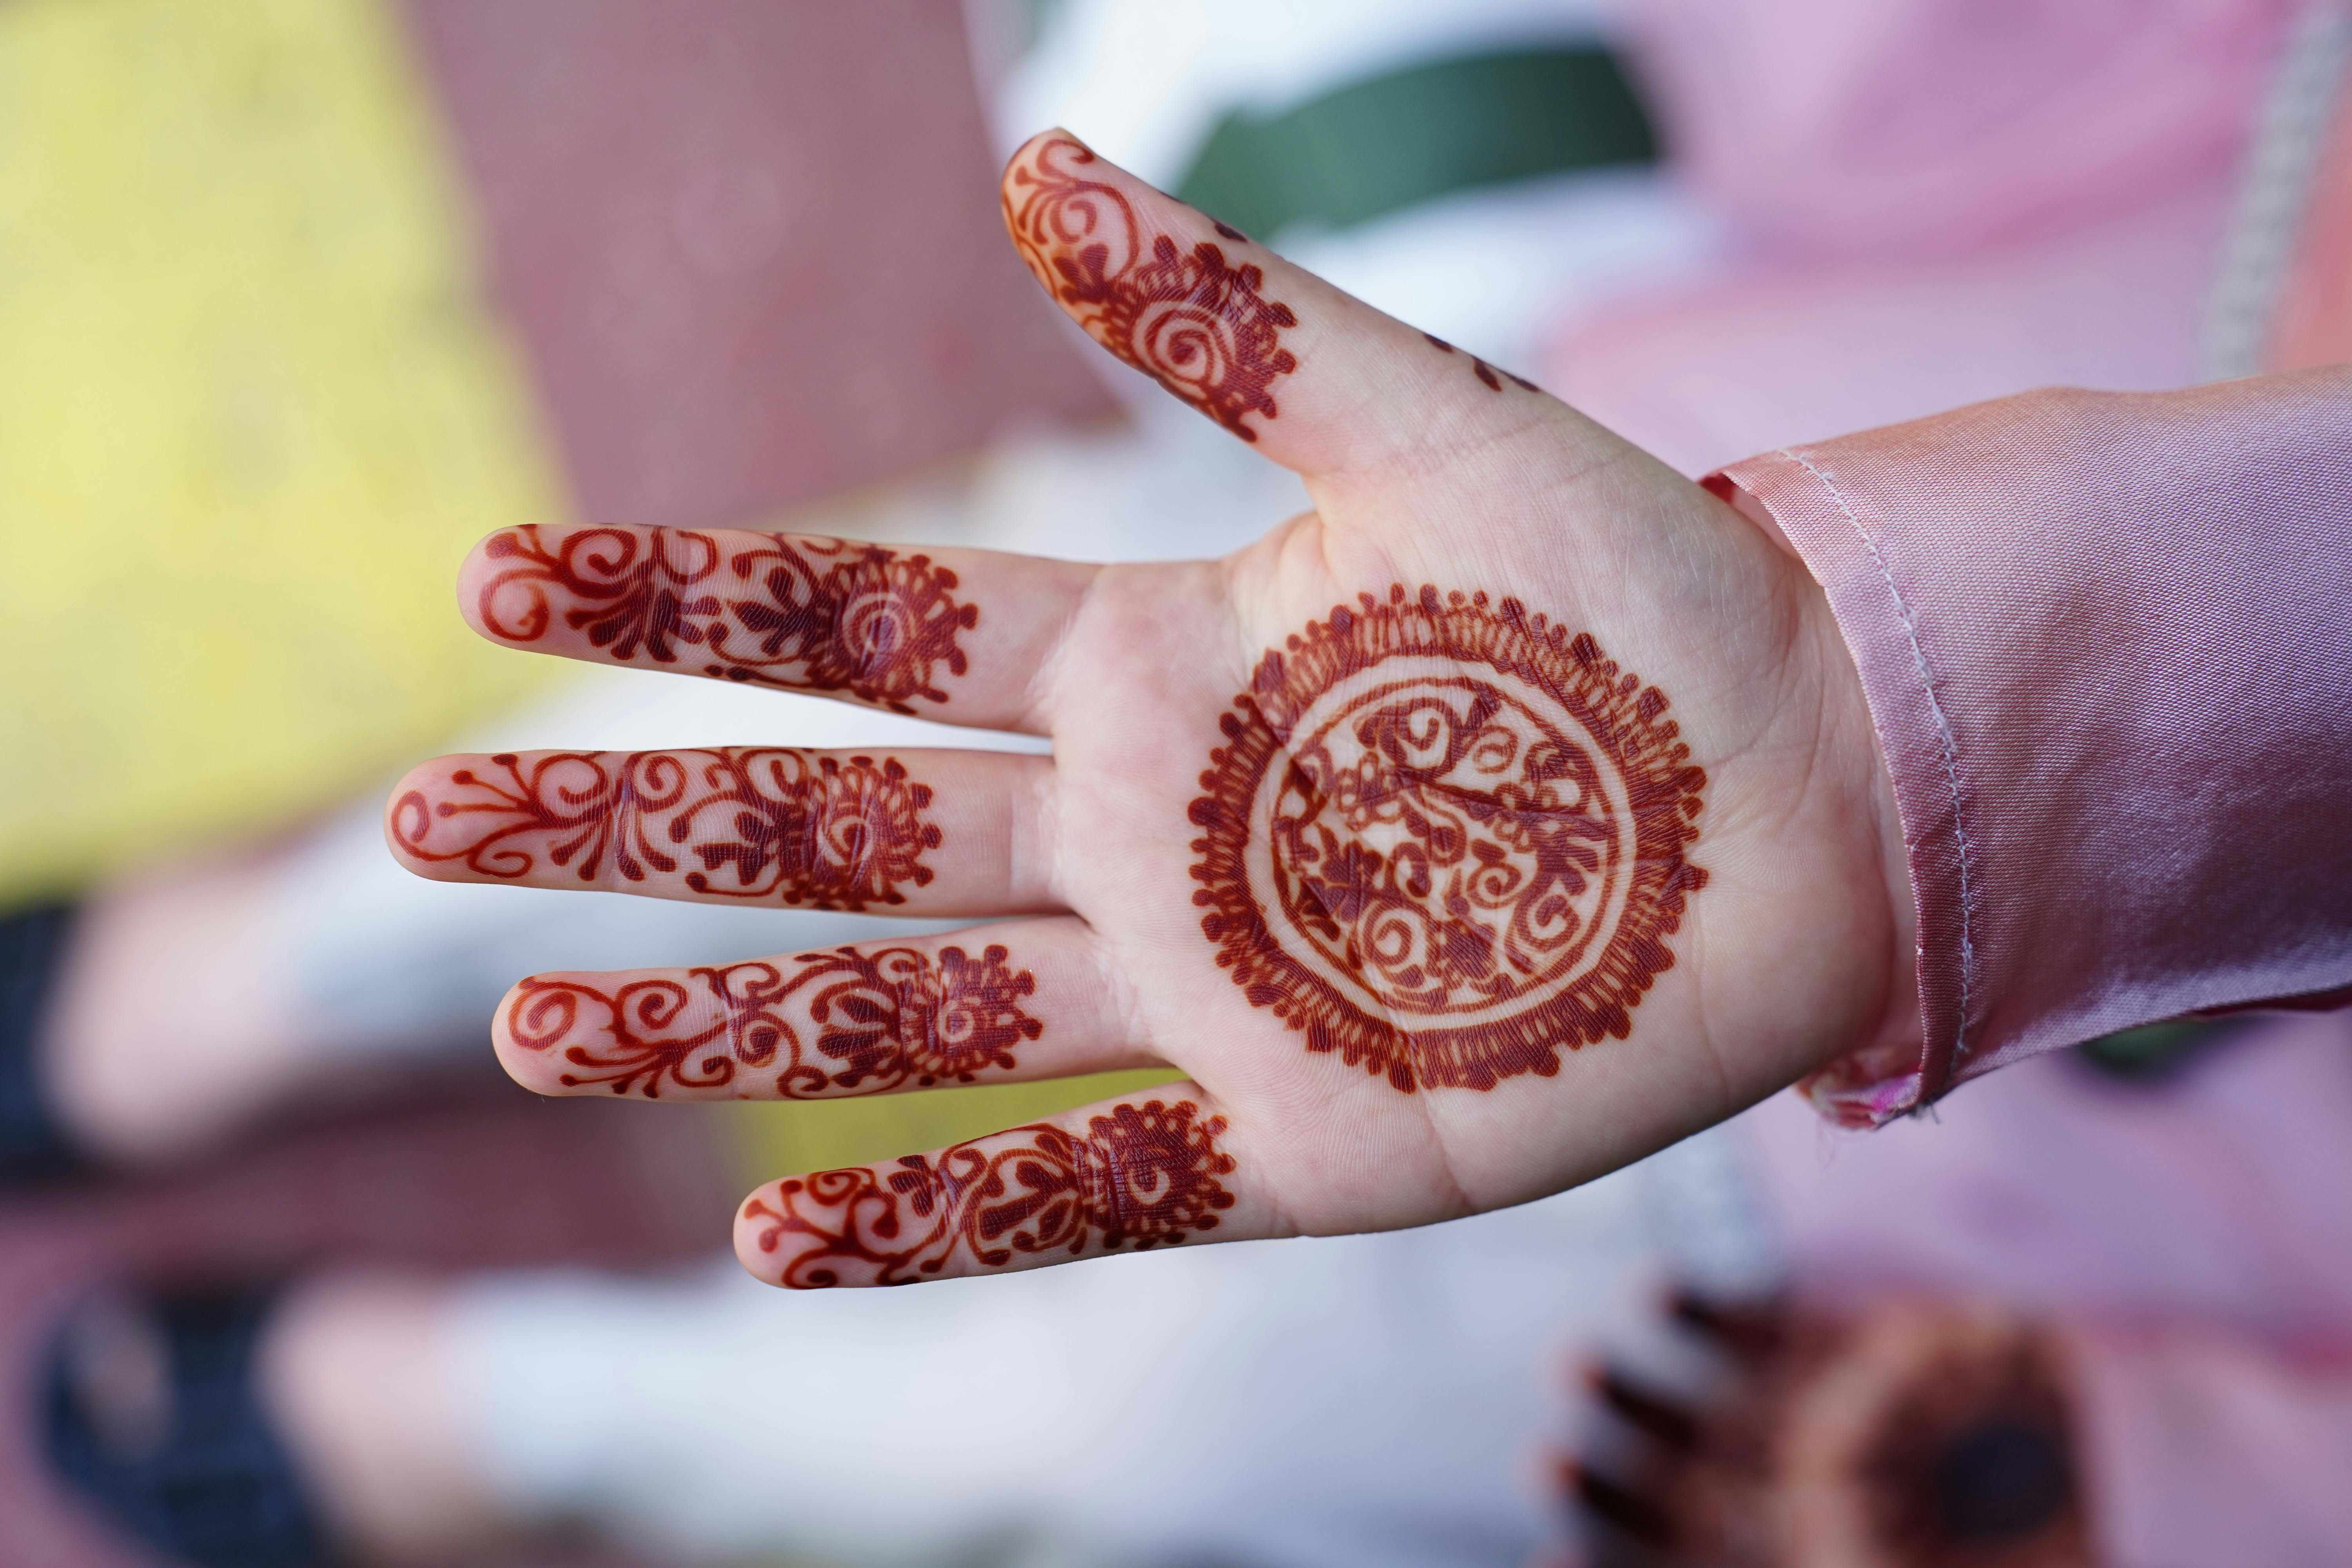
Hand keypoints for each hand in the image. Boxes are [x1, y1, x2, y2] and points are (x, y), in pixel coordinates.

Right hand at [386, 131, 1913, 1287]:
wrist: (1810, 796)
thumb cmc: (1644, 598)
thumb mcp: (1435, 425)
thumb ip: (1237, 318)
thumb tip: (1050, 160)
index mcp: (1151, 668)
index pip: (869, 633)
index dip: (683, 607)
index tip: (502, 581)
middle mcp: (1137, 838)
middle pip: (835, 829)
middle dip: (633, 826)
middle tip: (424, 829)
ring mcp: (1196, 1002)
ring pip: (909, 1013)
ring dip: (723, 1021)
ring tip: (537, 1027)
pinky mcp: (1286, 1146)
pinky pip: (1072, 1187)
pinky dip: (931, 1211)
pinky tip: (773, 1231)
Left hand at [1563, 1296, 2089, 1567]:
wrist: (2142, 1465)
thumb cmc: (2029, 1540)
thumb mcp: (1867, 1561)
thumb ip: (1821, 1551)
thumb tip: (1606, 1563)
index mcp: (1808, 1565)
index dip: (1609, 1559)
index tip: (1548, 1549)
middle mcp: (1802, 1505)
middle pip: (1672, 1499)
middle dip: (1602, 1477)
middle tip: (1547, 1454)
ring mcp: (1824, 1426)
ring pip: (1695, 1415)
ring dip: (1627, 1393)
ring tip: (1576, 1367)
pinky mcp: (1852, 1353)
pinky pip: (1760, 1331)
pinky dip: (1703, 1308)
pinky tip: (1661, 1290)